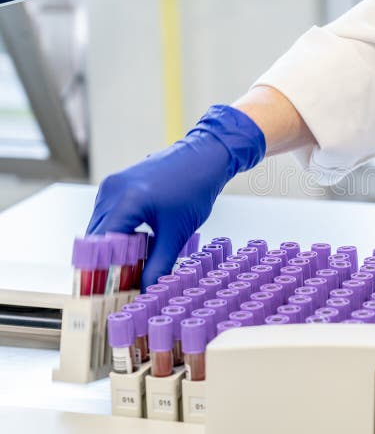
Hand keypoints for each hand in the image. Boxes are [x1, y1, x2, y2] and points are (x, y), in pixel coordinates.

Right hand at [87, 105, 265, 287]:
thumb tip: (147, 291)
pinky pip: (108, 214)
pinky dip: (117, 231)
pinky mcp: (116, 184)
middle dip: (107, 261)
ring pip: (101, 226)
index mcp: (125, 202)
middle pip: (96, 238)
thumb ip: (160, 264)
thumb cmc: (194, 188)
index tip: (113, 289)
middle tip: (122, 282)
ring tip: (133, 265)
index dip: (105, 269)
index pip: (102, 246)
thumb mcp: (177, 232)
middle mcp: (111, 191)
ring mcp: (111, 185)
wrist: (204, 156)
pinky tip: (137, 243)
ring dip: (113, 246)